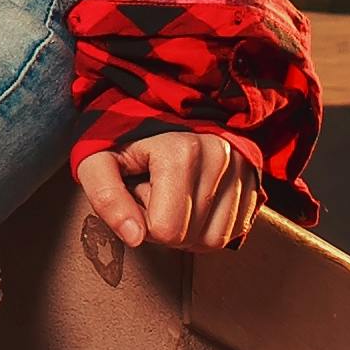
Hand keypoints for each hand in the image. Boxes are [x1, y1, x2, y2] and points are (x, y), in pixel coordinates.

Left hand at [74, 125, 261, 254]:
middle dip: (164, 224)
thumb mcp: (97, 160)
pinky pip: (232, 231)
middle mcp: (219, 157)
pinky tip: (194, 202)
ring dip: (187, 228)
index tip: (137, 190)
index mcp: (181, 151)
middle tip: (153, 192)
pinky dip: (208, 226)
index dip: (142, 220)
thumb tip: (134, 237)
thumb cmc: (123, 139)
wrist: (158, 110)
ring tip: (173, 195)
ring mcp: (241, 169)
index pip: (165, 229)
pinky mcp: (253, 180)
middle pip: (189, 237)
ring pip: (213, 239)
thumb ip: (106, 197)